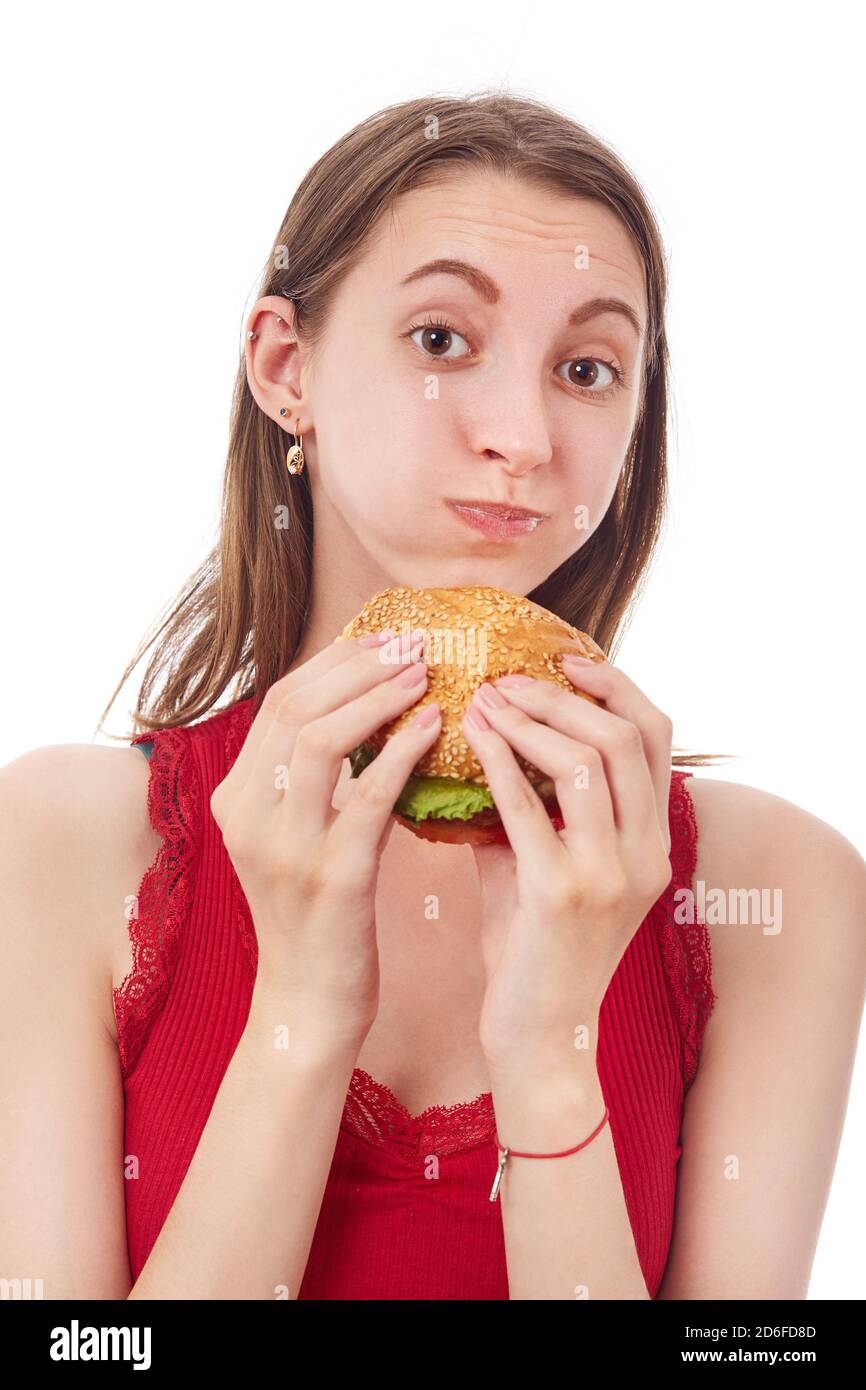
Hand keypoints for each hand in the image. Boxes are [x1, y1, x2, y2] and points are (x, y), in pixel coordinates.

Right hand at [209, 630, 440, 1056]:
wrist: (309, 1005)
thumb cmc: (318, 915)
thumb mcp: (295, 836)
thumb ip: (312, 777)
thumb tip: (363, 704)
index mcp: (236, 796)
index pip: (281, 700)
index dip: (336, 660)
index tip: (387, 636)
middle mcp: (248, 814)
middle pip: (296, 706)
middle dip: (359, 663)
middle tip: (415, 641)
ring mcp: (284, 846)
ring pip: (322, 739)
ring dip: (380, 696)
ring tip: (427, 672)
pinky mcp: (330, 878)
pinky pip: (368, 796)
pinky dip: (403, 752)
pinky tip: (436, 727)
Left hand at [460, 656, 673, 1073]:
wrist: (538, 1036)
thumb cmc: (535, 947)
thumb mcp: (543, 864)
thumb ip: (528, 806)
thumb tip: (481, 738)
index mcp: (654, 840)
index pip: (657, 736)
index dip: (616, 686)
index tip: (566, 657)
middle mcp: (647, 852)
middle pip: (627, 735)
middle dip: (566, 693)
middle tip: (510, 674)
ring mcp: (611, 873)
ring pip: (587, 760)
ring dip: (532, 718)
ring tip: (485, 697)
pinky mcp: (563, 894)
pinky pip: (530, 807)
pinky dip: (499, 760)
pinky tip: (470, 735)